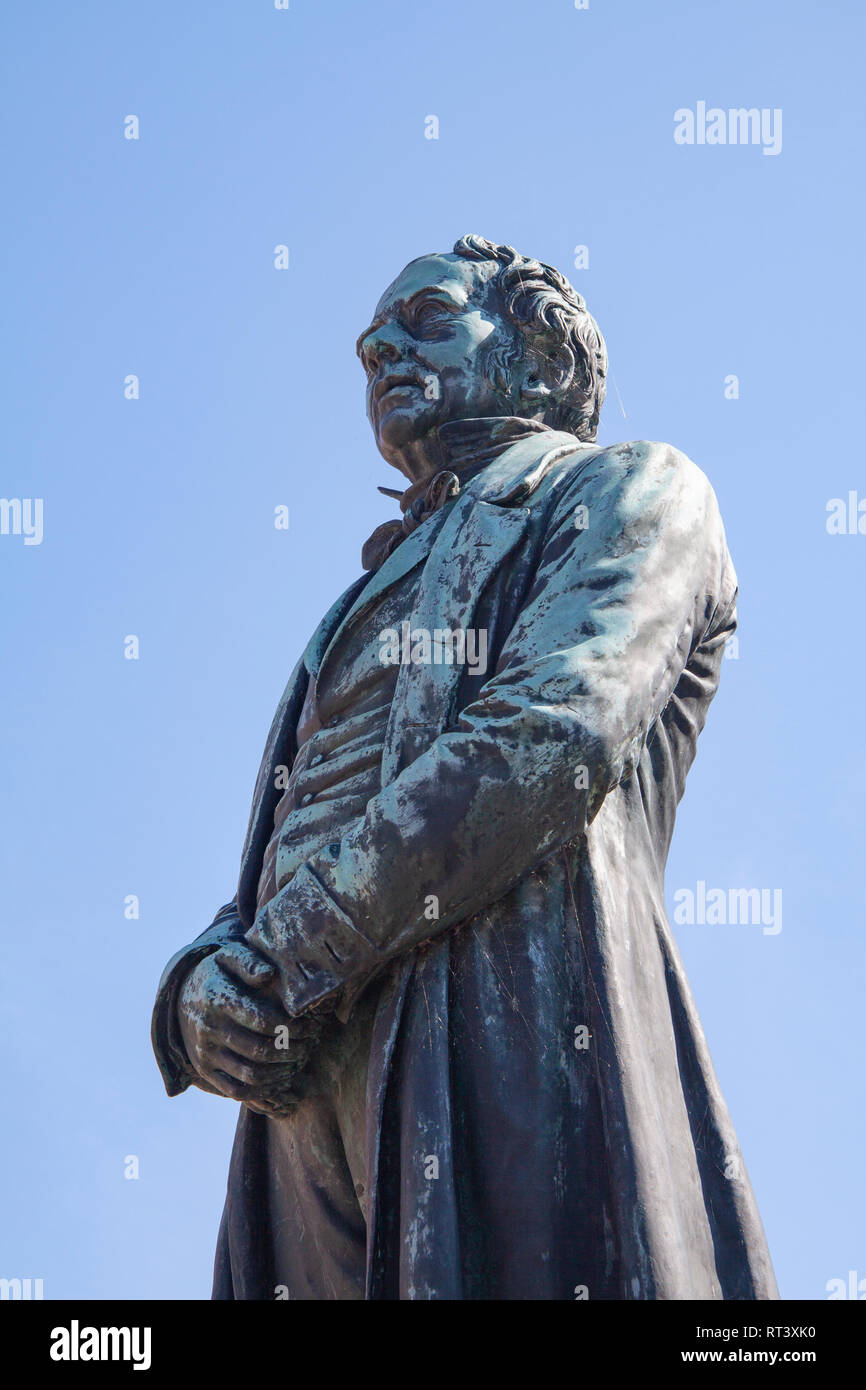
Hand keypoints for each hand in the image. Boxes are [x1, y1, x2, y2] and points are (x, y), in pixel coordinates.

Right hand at [177, 941, 322, 1115]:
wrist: (181, 997)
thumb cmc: (218, 973)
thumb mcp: (229, 957)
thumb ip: (250, 961)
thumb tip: (269, 974)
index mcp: (217, 998)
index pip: (263, 1020)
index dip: (293, 1026)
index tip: (312, 1025)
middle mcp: (207, 1028)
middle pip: (260, 1050)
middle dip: (293, 1050)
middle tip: (311, 1045)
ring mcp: (204, 1052)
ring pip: (250, 1074)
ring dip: (282, 1072)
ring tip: (299, 1061)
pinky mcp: (204, 1071)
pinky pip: (235, 1090)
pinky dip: (262, 1091)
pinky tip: (280, 1079)